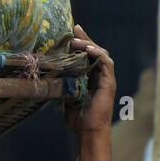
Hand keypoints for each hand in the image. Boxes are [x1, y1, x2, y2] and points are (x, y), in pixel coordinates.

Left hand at [66, 24, 115, 160]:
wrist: (88, 132)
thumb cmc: (78, 119)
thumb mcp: (66, 96)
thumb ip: (63, 84)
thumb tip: (49, 74)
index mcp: (90, 78)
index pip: (86, 56)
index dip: (80, 44)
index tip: (70, 34)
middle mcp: (100, 76)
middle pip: (95, 51)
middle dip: (85, 39)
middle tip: (75, 28)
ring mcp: (106, 79)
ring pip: (102, 55)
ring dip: (90, 45)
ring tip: (78, 40)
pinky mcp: (110, 83)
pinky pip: (107, 64)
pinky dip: (99, 54)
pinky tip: (89, 49)